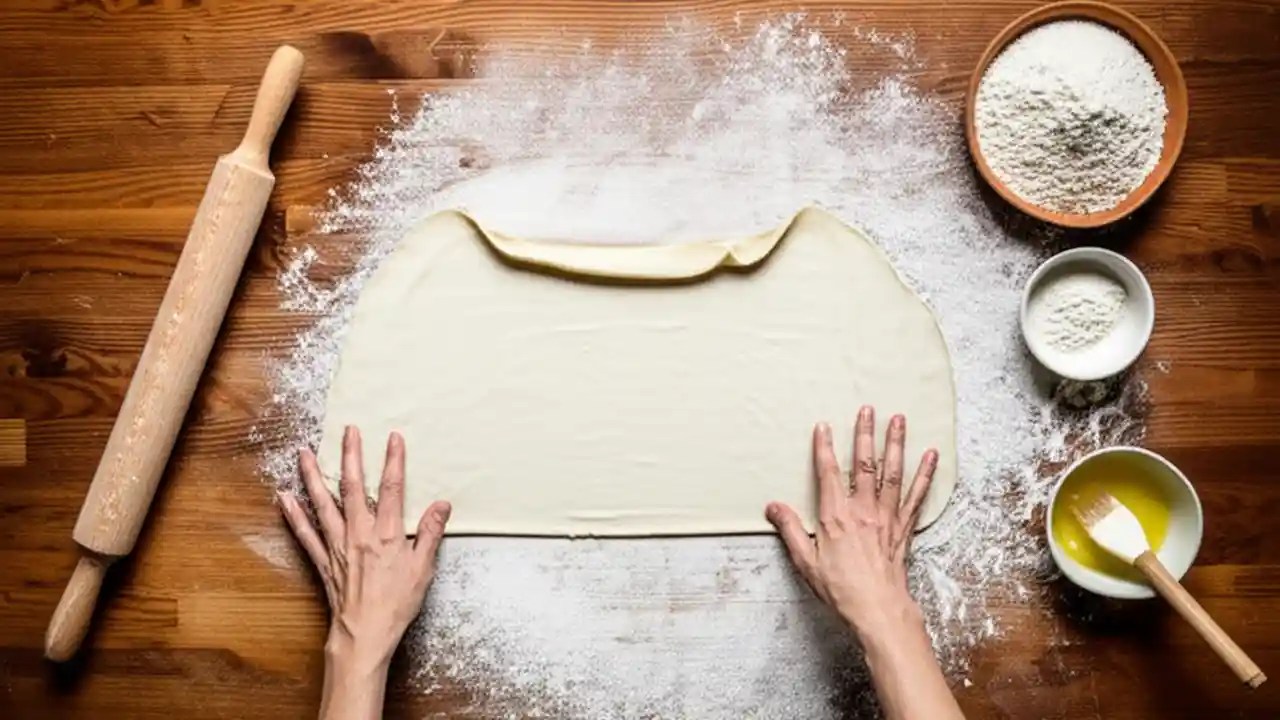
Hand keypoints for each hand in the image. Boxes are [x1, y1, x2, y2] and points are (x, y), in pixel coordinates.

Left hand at [279, 426, 451, 672]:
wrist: (364, 633)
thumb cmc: (396, 604)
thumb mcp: (423, 569)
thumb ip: (431, 534)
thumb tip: (442, 505)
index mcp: (387, 534)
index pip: (392, 488)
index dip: (393, 461)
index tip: (393, 438)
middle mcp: (359, 533)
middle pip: (354, 486)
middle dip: (352, 456)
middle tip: (348, 431)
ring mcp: (337, 545)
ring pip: (323, 503)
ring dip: (314, 476)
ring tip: (305, 452)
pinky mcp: (322, 560)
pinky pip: (305, 532)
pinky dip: (293, 513)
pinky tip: (283, 496)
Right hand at [765, 406, 936, 640]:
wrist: (878, 609)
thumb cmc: (841, 589)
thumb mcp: (805, 562)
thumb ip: (789, 530)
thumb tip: (772, 506)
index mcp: (835, 516)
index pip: (827, 473)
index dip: (824, 448)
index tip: (823, 426)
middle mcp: (863, 510)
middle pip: (863, 464)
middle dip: (864, 434)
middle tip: (868, 410)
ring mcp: (886, 517)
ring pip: (892, 472)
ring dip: (895, 444)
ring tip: (898, 420)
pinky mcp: (903, 527)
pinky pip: (916, 495)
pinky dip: (925, 475)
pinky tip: (931, 457)